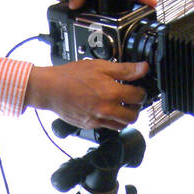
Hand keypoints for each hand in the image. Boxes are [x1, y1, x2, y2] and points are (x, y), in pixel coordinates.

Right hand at [25, 59, 148, 130]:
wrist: (50, 89)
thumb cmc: (71, 76)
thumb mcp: (100, 66)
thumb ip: (124, 69)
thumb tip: (143, 68)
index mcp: (112, 93)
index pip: (139, 97)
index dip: (141, 91)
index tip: (137, 87)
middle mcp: (107, 110)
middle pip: (133, 116)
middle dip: (135, 107)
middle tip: (131, 99)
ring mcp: (99, 120)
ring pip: (122, 125)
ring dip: (125, 116)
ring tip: (120, 106)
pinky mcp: (90, 125)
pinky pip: (107, 127)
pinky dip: (111, 120)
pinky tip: (106, 110)